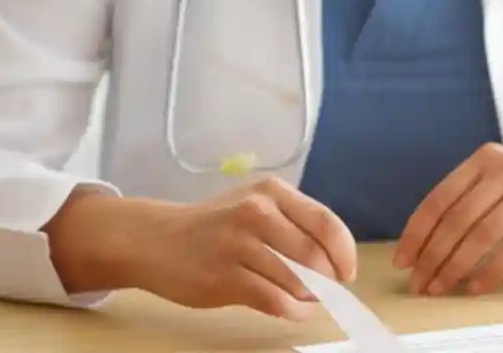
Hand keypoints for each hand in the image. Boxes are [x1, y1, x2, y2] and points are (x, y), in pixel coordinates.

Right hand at [46, 177, 356, 319]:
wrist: (155, 240)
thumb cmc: (214, 225)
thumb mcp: (255, 206)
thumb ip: (293, 224)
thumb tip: (335, 260)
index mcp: (271, 192)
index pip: (326, 223)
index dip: (345, 252)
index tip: (348, 271)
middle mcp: (257, 213)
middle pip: (315, 255)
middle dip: (329, 279)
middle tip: (329, 290)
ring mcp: (238, 245)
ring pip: (297, 281)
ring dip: (310, 297)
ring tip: (306, 299)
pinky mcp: (224, 278)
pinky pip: (274, 301)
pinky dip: (292, 310)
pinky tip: (293, 310)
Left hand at [393, 143, 502, 295]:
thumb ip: (470, 199)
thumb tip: (423, 244)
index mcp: (488, 157)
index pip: (441, 197)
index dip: (417, 233)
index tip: (403, 261)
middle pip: (458, 219)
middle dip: (433, 256)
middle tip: (419, 283)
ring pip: (483, 235)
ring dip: (456, 267)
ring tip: (441, 288)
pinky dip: (491, 272)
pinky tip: (476, 287)